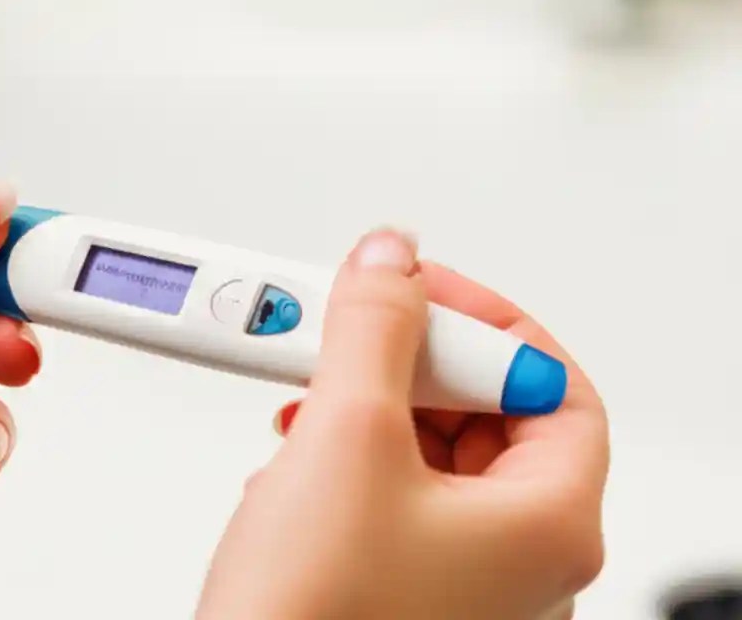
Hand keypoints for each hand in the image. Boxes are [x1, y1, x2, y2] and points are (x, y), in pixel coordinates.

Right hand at [197, 230, 607, 619]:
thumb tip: (391, 260)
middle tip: (350, 327)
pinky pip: (390, 499)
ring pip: (429, 456)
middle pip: (488, 417)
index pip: (552, 385)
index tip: (414, 288)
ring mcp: (456, 584)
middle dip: (408, 361)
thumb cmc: (313, 616)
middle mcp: (516, 562)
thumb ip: (374, 329)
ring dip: (365, 406)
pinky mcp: (393, 592)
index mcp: (547, 525)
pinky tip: (293, 454)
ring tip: (308, 387)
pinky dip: (344, 458)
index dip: (483, 323)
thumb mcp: (345, 437)